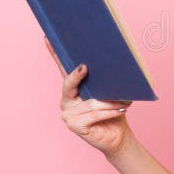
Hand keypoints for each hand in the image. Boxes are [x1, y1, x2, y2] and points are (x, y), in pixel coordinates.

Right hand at [44, 36, 133, 157]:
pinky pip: (93, 114)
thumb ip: (106, 80)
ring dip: (109, 101)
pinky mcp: (74, 125)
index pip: (62, 68)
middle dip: (78, 75)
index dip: (54, 53)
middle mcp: (66, 100)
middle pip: (69, 83)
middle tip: (86, 67)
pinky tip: (121, 110)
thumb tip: (112, 63)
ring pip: (89, 101)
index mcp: (73, 89)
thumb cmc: (114, 111)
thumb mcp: (111, 92)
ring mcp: (68, 114)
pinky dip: (108, 112)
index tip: (48, 37)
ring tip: (125, 102)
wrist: (118, 135)